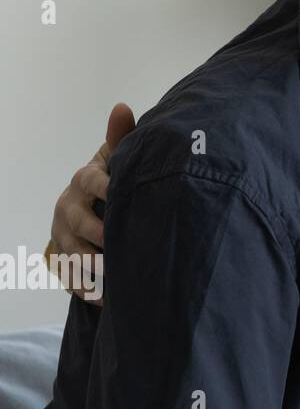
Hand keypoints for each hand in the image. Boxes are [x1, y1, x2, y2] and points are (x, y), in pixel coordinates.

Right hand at [46, 102, 135, 304]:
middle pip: (80, 223)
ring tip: (118, 280)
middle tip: (123, 246)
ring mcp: (64, 235)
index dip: (109, 188)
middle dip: (101, 235)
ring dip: (94, 269)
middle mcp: (69, 207)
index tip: (125, 196)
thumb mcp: (119, 158)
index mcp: (85, 180)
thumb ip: (122, 137)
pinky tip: (110, 302)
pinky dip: (90, 292)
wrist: (94, 205)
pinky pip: (72, 280)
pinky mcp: (65, 260)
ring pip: (73, 254)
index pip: (92, 181)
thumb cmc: (116, 177)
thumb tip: (122, 106)